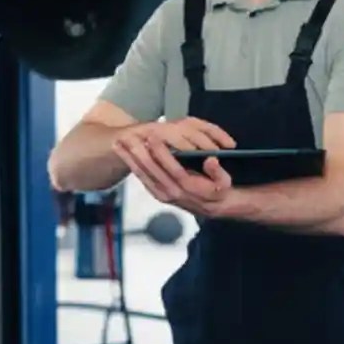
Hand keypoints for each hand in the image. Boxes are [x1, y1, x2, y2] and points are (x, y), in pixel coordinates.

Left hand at [112, 118, 240, 212]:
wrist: (213, 207)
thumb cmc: (219, 190)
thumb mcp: (225, 181)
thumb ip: (217, 171)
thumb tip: (211, 160)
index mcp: (188, 187)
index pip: (171, 168)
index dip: (161, 152)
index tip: (151, 136)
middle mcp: (172, 192)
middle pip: (151, 171)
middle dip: (137, 153)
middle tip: (127, 137)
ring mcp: (163, 195)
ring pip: (143, 175)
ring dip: (129, 159)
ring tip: (118, 145)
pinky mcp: (158, 195)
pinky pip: (143, 180)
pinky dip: (133, 167)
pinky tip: (125, 156)